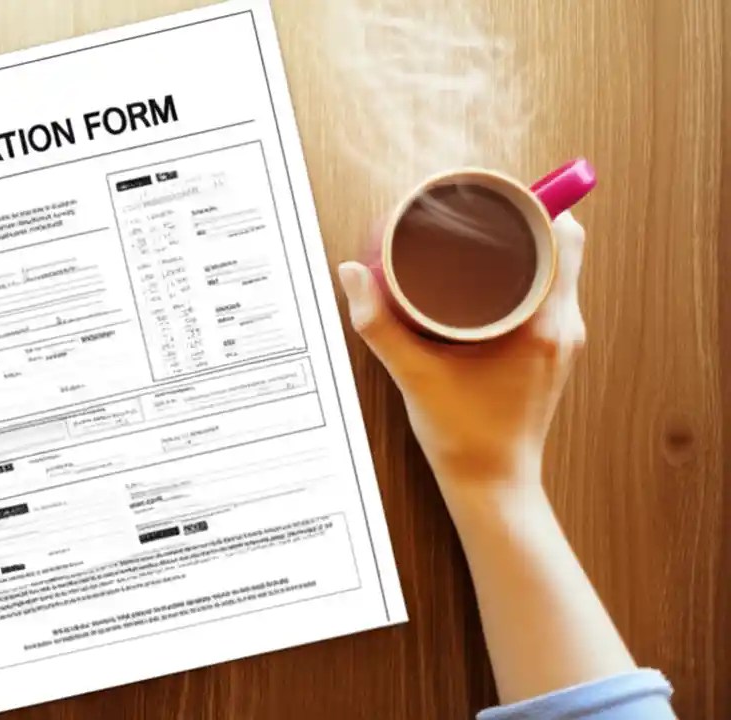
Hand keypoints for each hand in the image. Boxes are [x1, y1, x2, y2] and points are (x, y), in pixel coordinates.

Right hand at [336, 213, 586, 486]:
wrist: (491, 485)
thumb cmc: (464, 436)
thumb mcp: (413, 373)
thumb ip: (378, 322)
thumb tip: (351, 274)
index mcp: (543, 324)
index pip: (565, 237)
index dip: (535, 205)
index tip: (496, 197)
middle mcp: (564, 326)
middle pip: (562, 247)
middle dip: (522, 220)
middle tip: (475, 214)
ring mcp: (562, 340)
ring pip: (556, 270)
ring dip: (524, 249)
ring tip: (477, 240)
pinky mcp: (551, 352)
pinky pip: (547, 295)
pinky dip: (523, 277)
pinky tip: (488, 278)